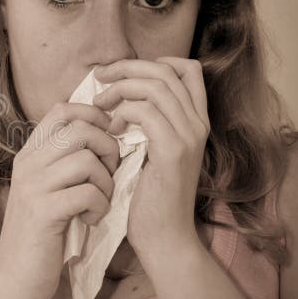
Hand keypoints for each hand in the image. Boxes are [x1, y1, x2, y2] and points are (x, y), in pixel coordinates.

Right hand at [0, 101, 120, 298]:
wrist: (15, 279)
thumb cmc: (41, 235)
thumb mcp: (49, 190)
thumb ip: (66, 162)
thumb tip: (106, 134)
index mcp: (29, 154)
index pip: (63, 110)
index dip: (94, 116)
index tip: (107, 141)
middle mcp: (27, 163)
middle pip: (80, 129)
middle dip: (108, 149)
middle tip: (109, 176)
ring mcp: (32, 186)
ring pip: (87, 159)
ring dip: (106, 182)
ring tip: (99, 203)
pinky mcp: (43, 211)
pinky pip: (88, 192)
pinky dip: (100, 207)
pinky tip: (91, 221)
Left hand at [91, 57, 210, 263]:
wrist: (163, 237)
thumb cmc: (147, 195)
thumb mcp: (147, 150)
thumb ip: (142, 122)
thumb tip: (113, 94)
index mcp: (195, 121)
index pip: (186, 69)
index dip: (152, 61)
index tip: (119, 73)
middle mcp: (198, 124)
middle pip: (167, 70)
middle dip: (127, 67)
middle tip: (99, 78)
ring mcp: (189, 137)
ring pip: (156, 86)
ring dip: (121, 88)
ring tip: (100, 106)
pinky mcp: (174, 152)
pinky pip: (147, 112)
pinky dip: (123, 113)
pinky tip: (110, 130)